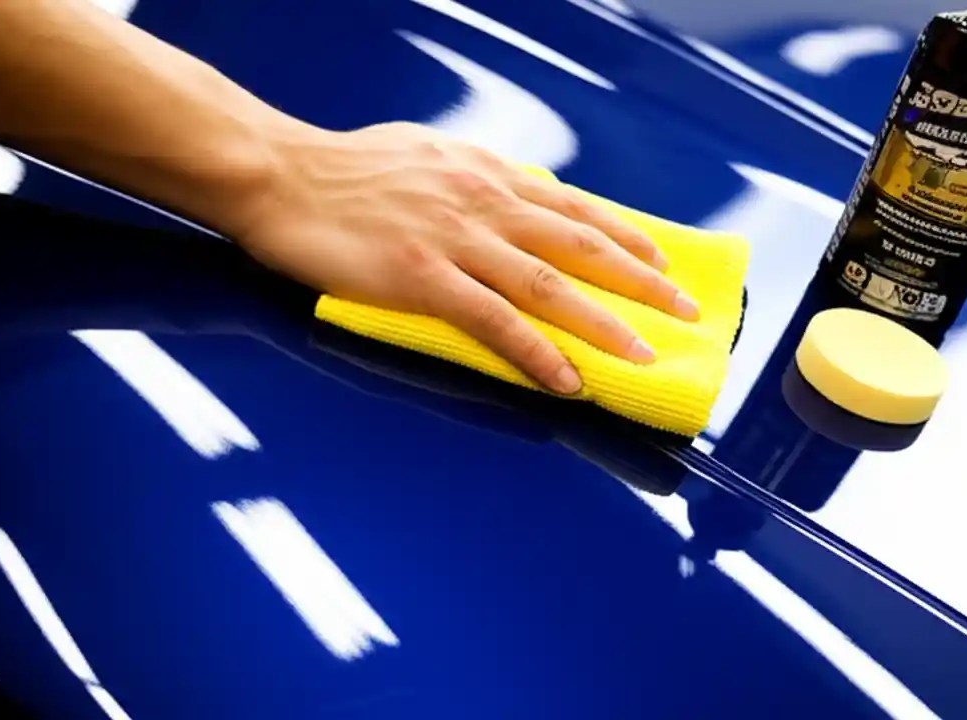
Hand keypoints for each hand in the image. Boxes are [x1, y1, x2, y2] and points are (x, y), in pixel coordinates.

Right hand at [228, 122, 698, 394]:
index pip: (574, 209)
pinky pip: (493, 322)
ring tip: (645, 357)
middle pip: (580, 247)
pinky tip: (566, 380)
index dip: (626, 238)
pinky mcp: (421, 277)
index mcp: (486, 173)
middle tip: (685, 314)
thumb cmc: (346, 167)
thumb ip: (477, 175)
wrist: (281, 176)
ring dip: (604, 325)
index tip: (662, 264)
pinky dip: (537, 353)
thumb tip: (515, 189)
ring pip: (549, 286)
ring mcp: (455, 240)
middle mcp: (484, 201)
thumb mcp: (427, 151)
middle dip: (641, 283)